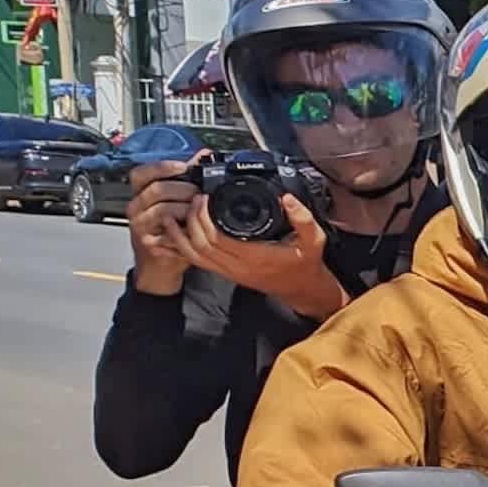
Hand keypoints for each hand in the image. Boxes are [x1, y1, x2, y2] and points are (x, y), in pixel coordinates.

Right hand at [124, 155, 202, 295]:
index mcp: (141, 193)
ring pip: (162, 209)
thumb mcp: (177, 203)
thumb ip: (186, 179)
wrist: (161, 266)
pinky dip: (183, 228)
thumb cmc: (171, 231)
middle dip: (182, 188)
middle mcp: (135, 207)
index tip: (183, 165)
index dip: (161, 167)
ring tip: (198, 211)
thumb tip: (203, 155)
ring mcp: (139, 225)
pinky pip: (167, 231)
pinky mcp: (148, 242)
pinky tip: (192, 227)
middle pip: (156, 189)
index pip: (142, 173)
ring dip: (185, 208)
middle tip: (199, 193)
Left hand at [175, 192, 346, 320]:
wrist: (303, 289)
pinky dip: (183, 246)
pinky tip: (177, 233)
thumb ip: (303, 219)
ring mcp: (231, 272)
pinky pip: (197, 261)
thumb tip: (287, 198)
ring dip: (180, 234)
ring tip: (173, 213)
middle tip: (193, 199)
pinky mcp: (227, 273)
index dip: (204, 216)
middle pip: (200, 244)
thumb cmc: (306, 263)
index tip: (205, 197)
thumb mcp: (314, 240)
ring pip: (194, 255)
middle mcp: (239, 267)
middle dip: (191, 219)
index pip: (218, 237)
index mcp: (256, 257)